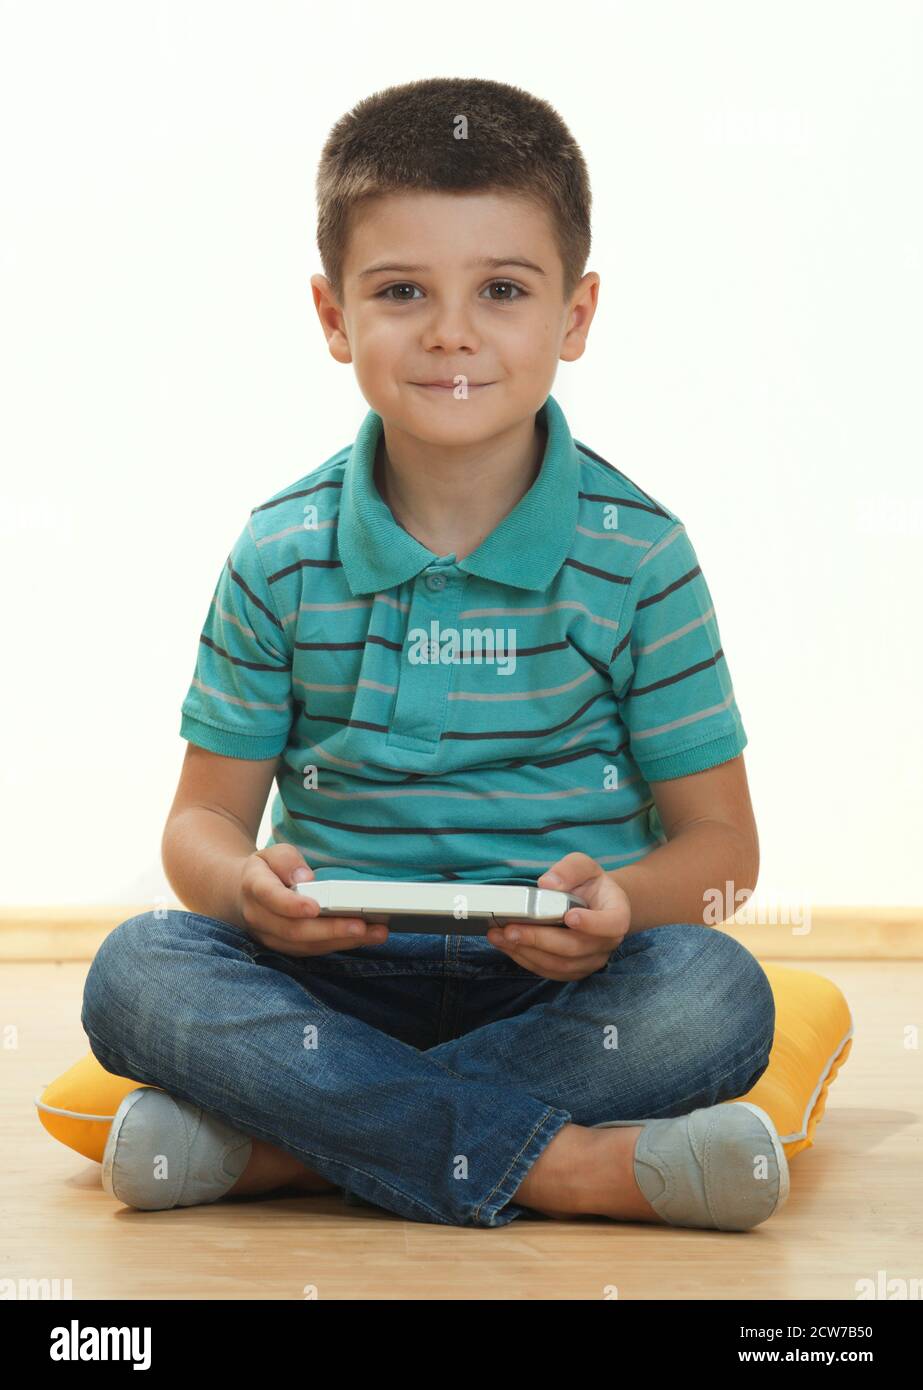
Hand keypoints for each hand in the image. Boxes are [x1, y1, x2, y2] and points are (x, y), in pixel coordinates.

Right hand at [237, 845, 388, 956]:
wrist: (242, 895)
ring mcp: (271, 937)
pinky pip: (313, 951)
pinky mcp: (286, 948)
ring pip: (306, 945)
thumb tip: (305, 879)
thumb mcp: (273, 853)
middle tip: (361, 925)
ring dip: (342, 941)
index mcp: (254, 887)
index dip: (292, 905)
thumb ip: (287, 861)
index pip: (271, 897)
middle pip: (294, 929)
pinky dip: (340, 945)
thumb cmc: (266, 870)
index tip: (316, 907)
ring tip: (375, 933)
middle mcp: (260, 917)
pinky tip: (365, 937)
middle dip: (330, 930)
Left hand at [486, 853, 630, 979]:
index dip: (592, 924)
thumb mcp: (583, 866)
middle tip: (511, 929)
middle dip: (540, 939)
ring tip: (500, 936)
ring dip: (527, 952)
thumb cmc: (589, 884)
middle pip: (576, 948)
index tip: (570, 916)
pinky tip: (507, 945)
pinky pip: (549, 971)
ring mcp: (590, 961)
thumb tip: (547, 884)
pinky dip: (526, 960)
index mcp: (617, 914)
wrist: (594, 905)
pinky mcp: (573, 970)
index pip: (611, 924)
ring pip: (560, 965)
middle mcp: (607, 943)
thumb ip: (569, 870)